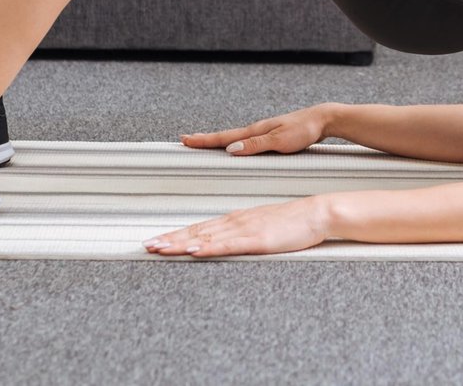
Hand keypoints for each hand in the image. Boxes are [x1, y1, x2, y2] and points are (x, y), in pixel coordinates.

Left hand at [143, 196, 331, 257]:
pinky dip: (209, 248)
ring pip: (206, 238)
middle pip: (196, 232)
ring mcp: (245, 230)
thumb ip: (241, 233)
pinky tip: (194, 250)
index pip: (198, 228)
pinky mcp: (257, 240)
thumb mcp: (260, 226)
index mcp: (235, 219)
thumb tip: (222, 240)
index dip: (175, 235)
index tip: (155, 241)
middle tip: (147, 246)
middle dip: (169, 240)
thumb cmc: (292, 222)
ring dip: (181, 243)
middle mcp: (235, 222)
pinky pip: (228, 245)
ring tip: (160, 248)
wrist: (315, 213)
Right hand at [179, 104, 332, 155]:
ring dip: (219, 141)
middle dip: (205, 140)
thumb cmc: (304, 130)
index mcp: (255, 131)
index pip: (224, 137)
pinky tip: (235, 147)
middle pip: (226, 136)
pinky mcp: (272, 136)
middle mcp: (257, 130)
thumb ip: (256, 145)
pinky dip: (235, 143)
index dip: (204, 140)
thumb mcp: (280, 141)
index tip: (185, 139)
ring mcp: (264, 132)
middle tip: (186, 141)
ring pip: (236, 138)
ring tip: (205, 144)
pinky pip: (247, 140)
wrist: (323, 119)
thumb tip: (231, 149)